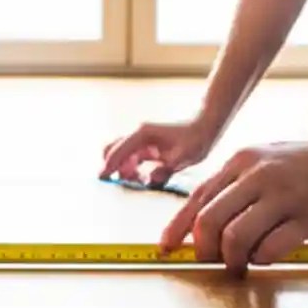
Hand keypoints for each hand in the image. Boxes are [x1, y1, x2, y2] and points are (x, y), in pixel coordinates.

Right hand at [100, 119, 218, 185]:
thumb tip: (150, 179)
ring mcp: (142, 139)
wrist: (205, 125)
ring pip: (121, 153)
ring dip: (123, 168)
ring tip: (138, 181)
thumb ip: (167, 168)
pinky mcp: (147, 144)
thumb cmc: (196, 139)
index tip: (102, 178)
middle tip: (122, 182)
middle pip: (112, 148)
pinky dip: (131, 167)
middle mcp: (139, 134)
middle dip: (112, 166)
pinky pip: (131, 156)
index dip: (109, 165)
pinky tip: (143, 177)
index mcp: (143, 135)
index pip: (119, 151)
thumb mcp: (185, 156)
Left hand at [158, 131, 307, 272]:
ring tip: (242, 264)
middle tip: (214, 262)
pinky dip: (262, 259)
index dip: (177, 229)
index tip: (166, 249)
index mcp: (241, 161)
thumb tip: (200, 226)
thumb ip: (233, 187)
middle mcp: (257, 175)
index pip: (196, 199)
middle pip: (209, 222)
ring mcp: (284, 194)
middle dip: (204, 251)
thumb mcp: (264, 162)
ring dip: (233, 260)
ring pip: (236, 238)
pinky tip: (269, 255)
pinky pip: (271, 248)